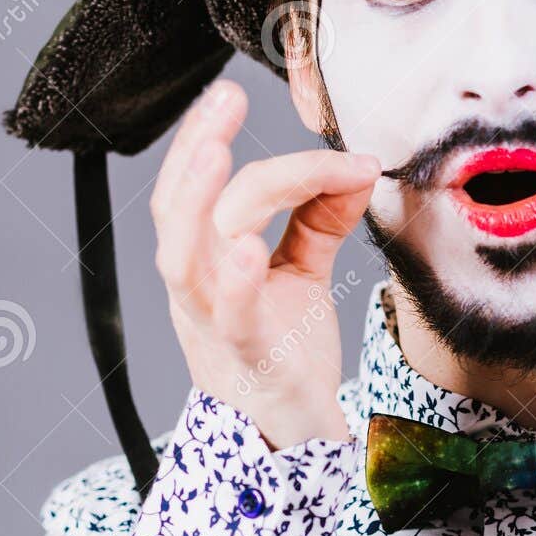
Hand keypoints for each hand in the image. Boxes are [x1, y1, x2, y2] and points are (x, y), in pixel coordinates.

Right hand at [150, 79, 379, 448]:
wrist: (292, 438)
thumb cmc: (285, 351)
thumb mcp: (300, 272)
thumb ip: (319, 218)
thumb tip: (357, 163)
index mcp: (203, 260)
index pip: (204, 188)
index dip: (224, 143)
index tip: (264, 107)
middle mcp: (195, 287)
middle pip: (178, 209)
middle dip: (194, 148)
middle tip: (222, 98)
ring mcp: (212, 323)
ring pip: (182, 256)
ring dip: (197, 201)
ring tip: (217, 153)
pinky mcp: (247, 357)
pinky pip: (229, 318)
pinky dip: (235, 283)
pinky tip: (249, 251)